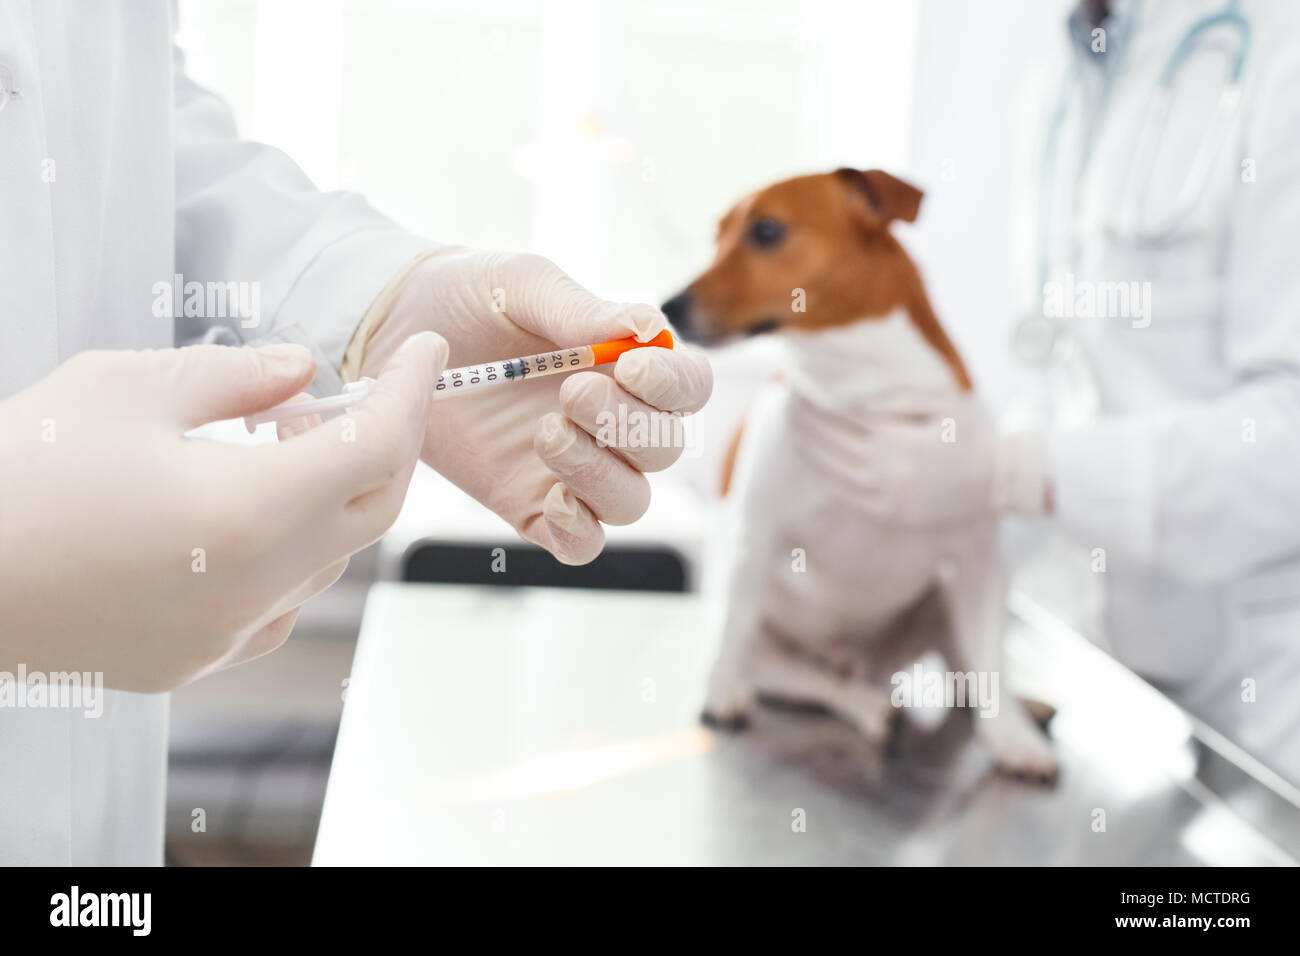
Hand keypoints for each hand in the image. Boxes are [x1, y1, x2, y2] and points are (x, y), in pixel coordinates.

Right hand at [0, 335, 446, 691]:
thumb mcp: (126, 387)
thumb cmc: (17, 472)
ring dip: (331, 495)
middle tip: (348, 393)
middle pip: (375, 506)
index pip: (380, 442)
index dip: (412, 388)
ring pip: (332, 558)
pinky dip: (291, 551)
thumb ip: (237, 375)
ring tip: (278, 440)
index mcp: (255, 509)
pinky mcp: (195, 660)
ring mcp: (229, 633)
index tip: (427, 350)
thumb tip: (302, 370)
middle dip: (383, 441)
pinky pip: (281, 603)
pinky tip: (245, 513)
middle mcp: (260, 584)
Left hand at [354, 248, 712, 563]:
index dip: (674, 385)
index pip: (688, 387)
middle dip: (625, 425)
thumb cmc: (470, 297)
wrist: (398, 332)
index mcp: (626, 364)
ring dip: (600, 474)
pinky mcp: (531, 504)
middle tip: (570, 393)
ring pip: (631, 500)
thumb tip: (647, 329)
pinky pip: (582, 543)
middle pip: (663, 448)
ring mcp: (574, 468)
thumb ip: (579, 308)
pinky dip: (580, 533)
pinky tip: (552, 501)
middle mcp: (611, 422)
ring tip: (546, 434)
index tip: (630, 367)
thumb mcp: (522, 284)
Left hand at [794, 389, 1047, 526]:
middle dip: (808, 421)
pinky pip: (846, 494)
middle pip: (833, 442)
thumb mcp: (944, 403)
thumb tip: (855, 396)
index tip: (802, 386)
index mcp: (899, 440)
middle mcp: (887, 470)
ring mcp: (885, 495)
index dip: (821, 401)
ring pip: (833, 469)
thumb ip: (899, 398)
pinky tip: (815, 460)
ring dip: (810, 447)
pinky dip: (826, 475)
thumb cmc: (974, 435)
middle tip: (788, 402)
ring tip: (793, 427)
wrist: (1001, 481)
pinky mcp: (888, 512)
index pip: (846, 416)